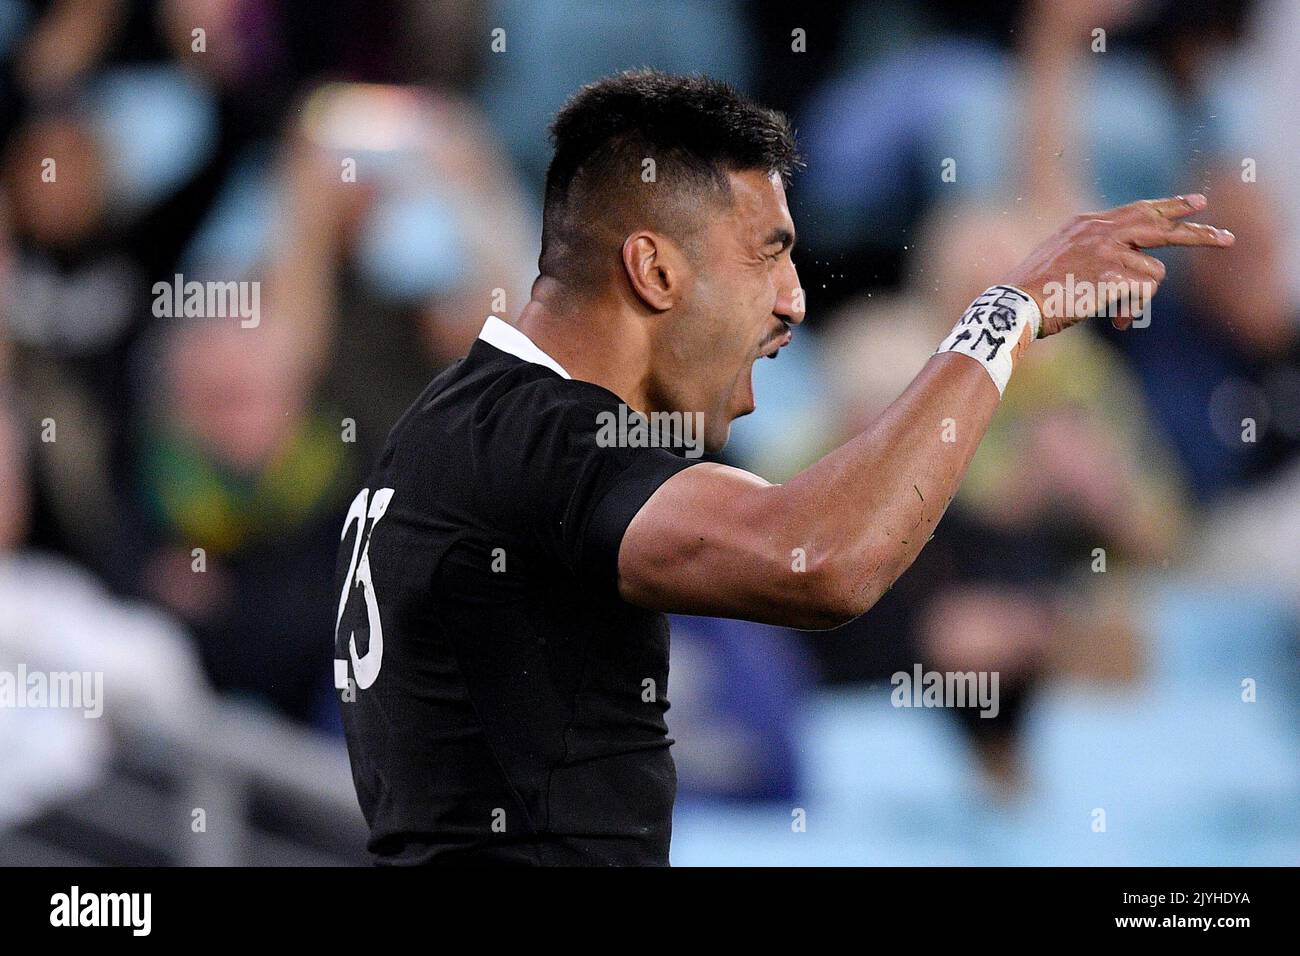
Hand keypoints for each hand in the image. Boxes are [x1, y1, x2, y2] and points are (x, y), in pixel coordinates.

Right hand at [1005, 194, 1234, 334]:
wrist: (1016, 304)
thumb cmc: (1031, 293)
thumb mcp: (1058, 260)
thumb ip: (1090, 251)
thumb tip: (1124, 267)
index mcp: (1087, 223)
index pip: (1139, 209)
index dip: (1170, 207)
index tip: (1197, 203)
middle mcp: (1102, 229)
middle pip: (1162, 226)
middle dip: (1197, 234)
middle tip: (1226, 239)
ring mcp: (1109, 249)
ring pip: (1153, 273)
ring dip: (1140, 300)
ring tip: (1121, 317)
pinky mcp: (1115, 272)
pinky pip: (1145, 293)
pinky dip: (1135, 311)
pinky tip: (1118, 321)